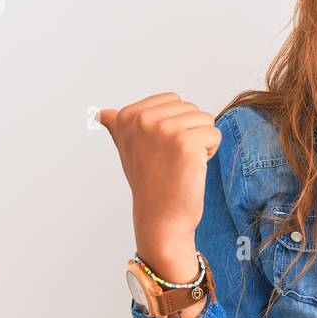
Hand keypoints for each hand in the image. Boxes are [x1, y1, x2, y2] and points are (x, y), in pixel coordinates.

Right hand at [97, 92, 220, 281]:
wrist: (161, 217)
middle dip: (189, 132)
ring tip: (182, 163)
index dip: (175, 124)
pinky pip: (214, 134)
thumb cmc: (149, 183)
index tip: (160, 149)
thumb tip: (102, 113)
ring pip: (205, 119)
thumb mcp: (127, 149)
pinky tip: (192, 167)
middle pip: (191, 108)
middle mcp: (143, 120)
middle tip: (172, 159)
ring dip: (201, 142)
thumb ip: (118, 127)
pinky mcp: (187, 143)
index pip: (173, 100)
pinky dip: (210, 152)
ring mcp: (165, 130)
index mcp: (128, 116)